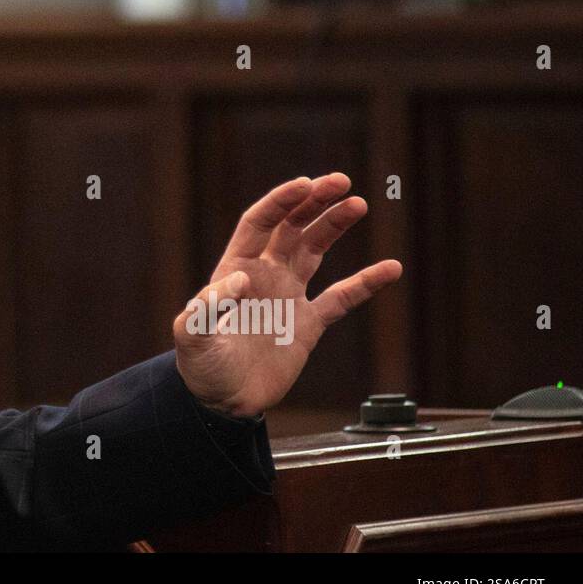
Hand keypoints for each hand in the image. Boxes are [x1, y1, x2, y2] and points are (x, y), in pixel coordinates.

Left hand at [173, 173, 401, 417]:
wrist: (222, 401)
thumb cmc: (199, 366)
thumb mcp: (192, 336)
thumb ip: (208, 307)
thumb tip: (241, 278)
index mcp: (236, 268)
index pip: (260, 223)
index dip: (281, 201)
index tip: (305, 184)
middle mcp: (265, 274)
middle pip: (292, 227)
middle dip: (314, 202)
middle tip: (341, 182)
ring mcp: (288, 296)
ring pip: (316, 250)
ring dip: (334, 225)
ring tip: (358, 204)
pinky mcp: (308, 323)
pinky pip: (342, 297)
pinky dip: (365, 283)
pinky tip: (390, 268)